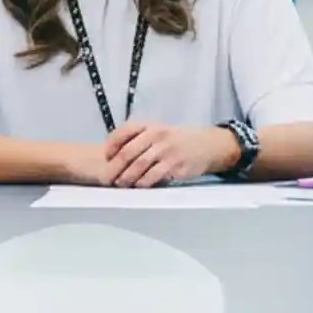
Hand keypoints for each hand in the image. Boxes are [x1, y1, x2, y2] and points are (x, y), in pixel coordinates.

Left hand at [103, 122, 237, 188]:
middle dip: (115, 168)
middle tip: (108, 179)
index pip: (124, 131)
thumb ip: (139, 138)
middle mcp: (157, 135)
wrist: (208, 145)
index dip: (111, 145)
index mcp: (150, 125)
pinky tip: (139, 187)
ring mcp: (167, 150)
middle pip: (128, 153)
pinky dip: (143, 183)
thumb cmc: (177, 140)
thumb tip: (115, 154)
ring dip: (127, 178)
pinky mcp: (176, 165)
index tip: (105, 157)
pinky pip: (154, 176)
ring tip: (121, 185)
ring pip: (139, 166)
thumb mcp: (159, 131)